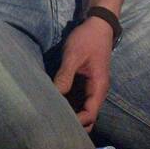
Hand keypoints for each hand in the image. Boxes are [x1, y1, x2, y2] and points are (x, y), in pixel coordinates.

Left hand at [53, 17, 113, 131]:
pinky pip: (79, 101)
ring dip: (71, 115)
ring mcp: (92, 89)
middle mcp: (97, 92)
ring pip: (83, 111)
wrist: (98, 25)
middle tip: (53, 123)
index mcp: (98, 87)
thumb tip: (55, 96)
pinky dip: (69, 105)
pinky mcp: (86, 84)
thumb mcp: (74, 55)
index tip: (57, 121)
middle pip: (88, 118)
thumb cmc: (88, 39)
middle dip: (74, 123)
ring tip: (51, 116)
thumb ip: (65, 76)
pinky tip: (55, 104)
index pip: (90, 115)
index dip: (76, 122)